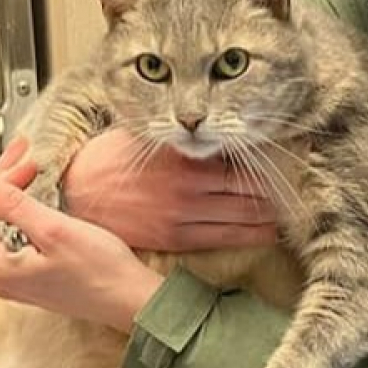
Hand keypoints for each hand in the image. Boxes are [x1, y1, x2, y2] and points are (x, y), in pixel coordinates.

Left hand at [0, 137, 161, 332]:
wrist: (131, 302)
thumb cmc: (101, 272)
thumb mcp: (55, 230)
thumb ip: (14, 206)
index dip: (1, 179)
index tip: (29, 161)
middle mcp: (0, 276)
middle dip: (8, 184)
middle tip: (31, 157)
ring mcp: (16, 280)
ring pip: (5, 226)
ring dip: (19, 198)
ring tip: (34, 173)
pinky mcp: (34, 279)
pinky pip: (19, 240)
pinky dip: (29, 218)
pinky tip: (42, 203)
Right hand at [61, 128, 279, 251]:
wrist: (75, 193)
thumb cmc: (108, 159)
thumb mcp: (146, 135)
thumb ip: (182, 138)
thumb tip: (210, 130)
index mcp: (185, 156)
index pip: (240, 160)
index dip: (265, 164)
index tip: (283, 163)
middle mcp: (190, 186)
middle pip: (248, 189)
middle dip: (273, 192)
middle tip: (292, 191)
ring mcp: (185, 214)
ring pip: (242, 216)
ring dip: (267, 216)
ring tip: (283, 214)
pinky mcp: (177, 236)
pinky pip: (225, 237)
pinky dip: (251, 235)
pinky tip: (266, 234)